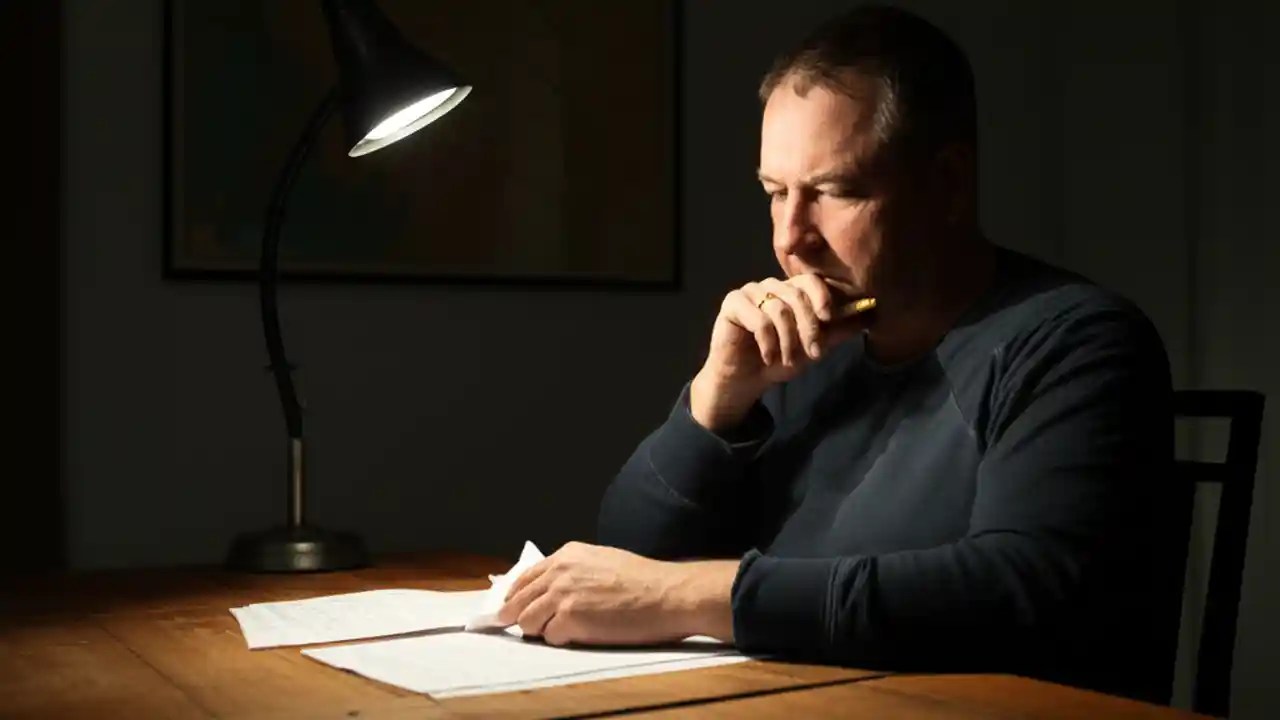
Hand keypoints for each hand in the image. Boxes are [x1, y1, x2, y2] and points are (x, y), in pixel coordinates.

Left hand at [496, 542, 734, 646]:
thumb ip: (574, 571)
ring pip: (526, 621)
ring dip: (539, 630)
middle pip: (517, 600)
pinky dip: (560, 640)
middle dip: (515, 616)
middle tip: (514, 627)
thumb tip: (553, 590)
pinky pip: (549, 637)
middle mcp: (559, 571)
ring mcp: (562, 595)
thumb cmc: (644, 580)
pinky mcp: (569, 618)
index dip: (516, 595)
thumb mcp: (602, 561)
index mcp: (566, 555)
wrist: (667, 594)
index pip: (525, 577)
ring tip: (558, 632)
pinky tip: (579, 636)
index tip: (511, 607)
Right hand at [691, 274, 871, 430]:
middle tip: (814, 354)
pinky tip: (769, 357)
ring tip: (788, 360)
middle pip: (796, 296)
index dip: (822, 296)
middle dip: (809, 327)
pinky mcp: (732, 303)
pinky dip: (768, 342)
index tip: (828, 318)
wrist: (745, 380)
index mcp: (791, 291)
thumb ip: (838, 331)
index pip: (810, 281)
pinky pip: (758, 318)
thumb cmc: (778, 360)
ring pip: (779, 309)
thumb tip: (871, 315)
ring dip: (788, 340)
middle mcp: (770, 286)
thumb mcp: (814, 347)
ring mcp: (750, 292)